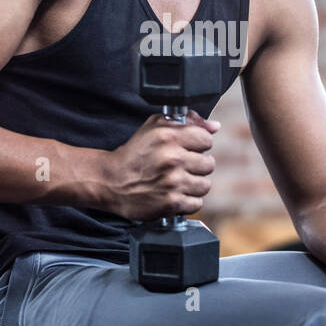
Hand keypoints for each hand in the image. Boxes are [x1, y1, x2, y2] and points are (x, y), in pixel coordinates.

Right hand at [103, 110, 219, 220]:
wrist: (111, 181)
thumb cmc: (135, 153)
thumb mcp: (154, 128)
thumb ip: (187, 121)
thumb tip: (214, 127)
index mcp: (169, 136)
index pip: (207, 139)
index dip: (198, 145)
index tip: (187, 149)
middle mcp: (172, 158)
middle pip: (209, 164)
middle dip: (196, 166)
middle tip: (180, 167)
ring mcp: (173, 182)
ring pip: (205, 185)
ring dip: (193, 185)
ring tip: (177, 181)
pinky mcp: (171, 203)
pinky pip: (197, 203)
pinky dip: (187, 201)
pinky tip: (174, 194)